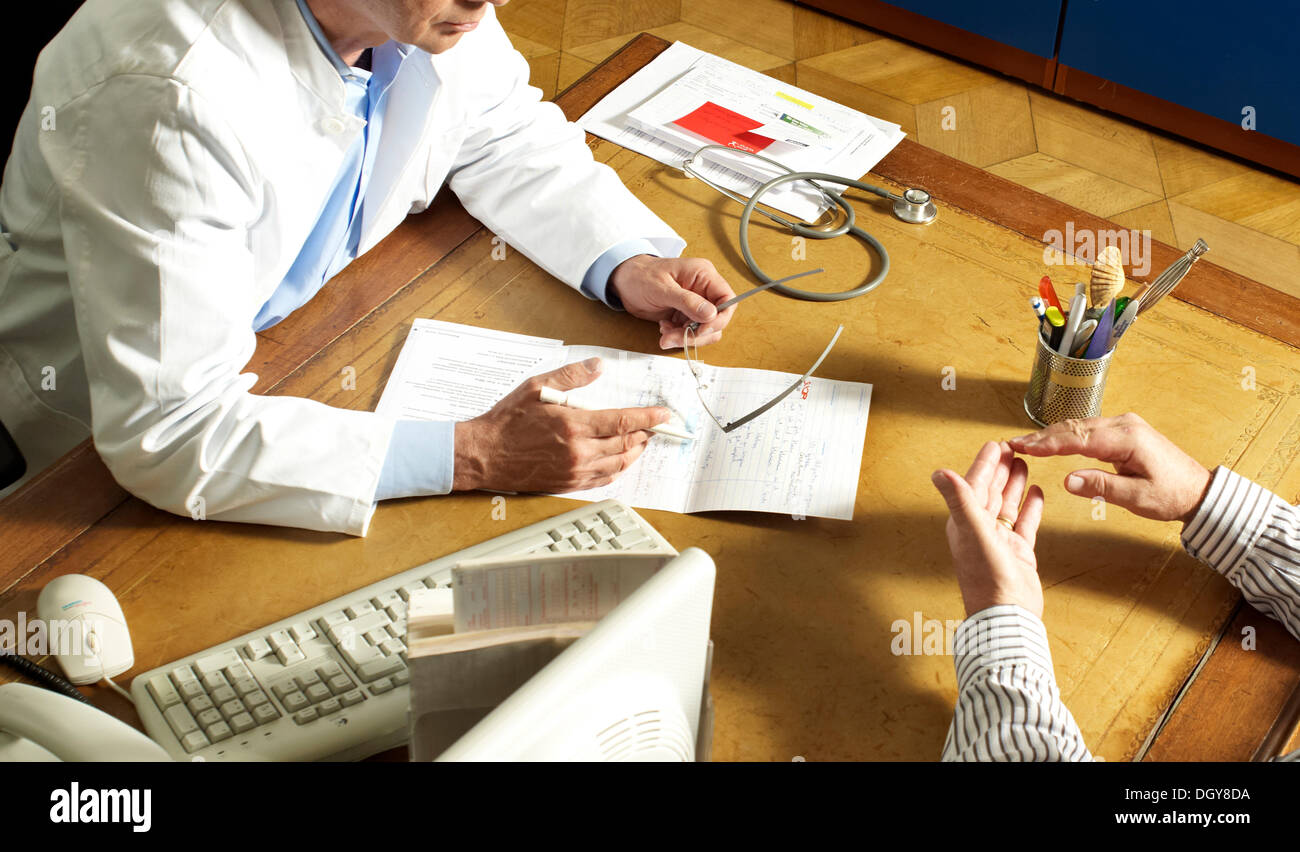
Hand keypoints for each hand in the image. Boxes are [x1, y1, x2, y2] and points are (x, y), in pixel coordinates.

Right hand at [452, 358, 667, 492]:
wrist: (484, 455)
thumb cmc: (507, 421)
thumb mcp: (536, 387)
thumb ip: (570, 377)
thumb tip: (596, 366)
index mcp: (573, 426)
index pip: (622, 421)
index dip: (647, 418)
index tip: (663, 415)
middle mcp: (578, 452)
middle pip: (625, 445)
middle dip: (644, 434)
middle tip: (654, 426)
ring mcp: (574, 471)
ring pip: (618, 465)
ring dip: (634, 453)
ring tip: (641, 441)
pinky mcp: (568, 484)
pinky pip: (603, 480)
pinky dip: (617, 470)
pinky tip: (619, 461)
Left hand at [608, 255, 736, 348]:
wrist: (625, 281)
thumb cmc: (641, 276)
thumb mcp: (662, 288)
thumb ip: (687, 301)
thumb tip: (711, 314)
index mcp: (703, 275)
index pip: (727, 299)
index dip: (720, 318)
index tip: (702, 329)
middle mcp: (703, 290)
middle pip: (717, 319)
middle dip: (698, 333)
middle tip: (675, 336)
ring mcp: (695, 304)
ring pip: (704, 330)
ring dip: (686, 337)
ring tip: (665, 333)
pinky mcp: (685, 315)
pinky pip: (690, 332)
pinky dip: (678, 336)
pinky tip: (664, 328)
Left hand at [931, 441, 1045, 617]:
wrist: (1007, 615)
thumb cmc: (987, 580)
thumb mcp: (973, 533)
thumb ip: (959, 501)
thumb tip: (938, 473)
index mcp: (965, 523)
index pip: (974, 485)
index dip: (984, 464)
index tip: (994, 445)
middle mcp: (980, 530)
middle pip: (991, 491)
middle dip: (1000, 469)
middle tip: (1011, 447)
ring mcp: (1000, 541)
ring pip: (1008, 505)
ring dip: (1014, 484)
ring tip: (1024, 463)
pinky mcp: (1018, 552)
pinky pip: (1025, 524)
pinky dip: (1031, 508)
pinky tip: (1037, 493)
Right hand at [1008, 413, 1211, 524]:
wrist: (1198, 490)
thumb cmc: (1172, 495)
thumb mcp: (1138, 498)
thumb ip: (1102, 487)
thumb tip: (1068, 480)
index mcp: (1127, 439)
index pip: (1077, 438)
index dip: (1047, 443)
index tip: (1022, 447)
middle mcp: (1124, 425)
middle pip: (1074, 427)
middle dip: (1042, 436)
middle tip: (1014, 443)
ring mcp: (1124, 425)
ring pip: (1079, 426)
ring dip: (1051, 435)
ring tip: (1025, 442)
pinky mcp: (1123, 431)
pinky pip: (1088, 429)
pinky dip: (1066, 435)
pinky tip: (1051, 440)